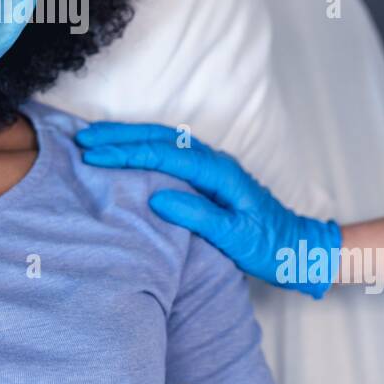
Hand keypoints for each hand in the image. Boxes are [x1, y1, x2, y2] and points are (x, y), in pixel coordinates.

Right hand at [76, 122, 341, 298]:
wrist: (299, 247)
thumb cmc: (270, 247)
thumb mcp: (236, 239)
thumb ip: (198, 217)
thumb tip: (157, 198)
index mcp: (218, 173)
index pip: (163, 155)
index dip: (126, 153)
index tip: (94, 155)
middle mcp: (213, 161)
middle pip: (159, 138)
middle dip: (119, 136)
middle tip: (83, 139)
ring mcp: (210, 165)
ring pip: (162, 140)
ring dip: (128, 137)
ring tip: (94, 139)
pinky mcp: (207, 174)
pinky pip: (168, 151)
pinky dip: (142, 146)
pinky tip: (125, 152)